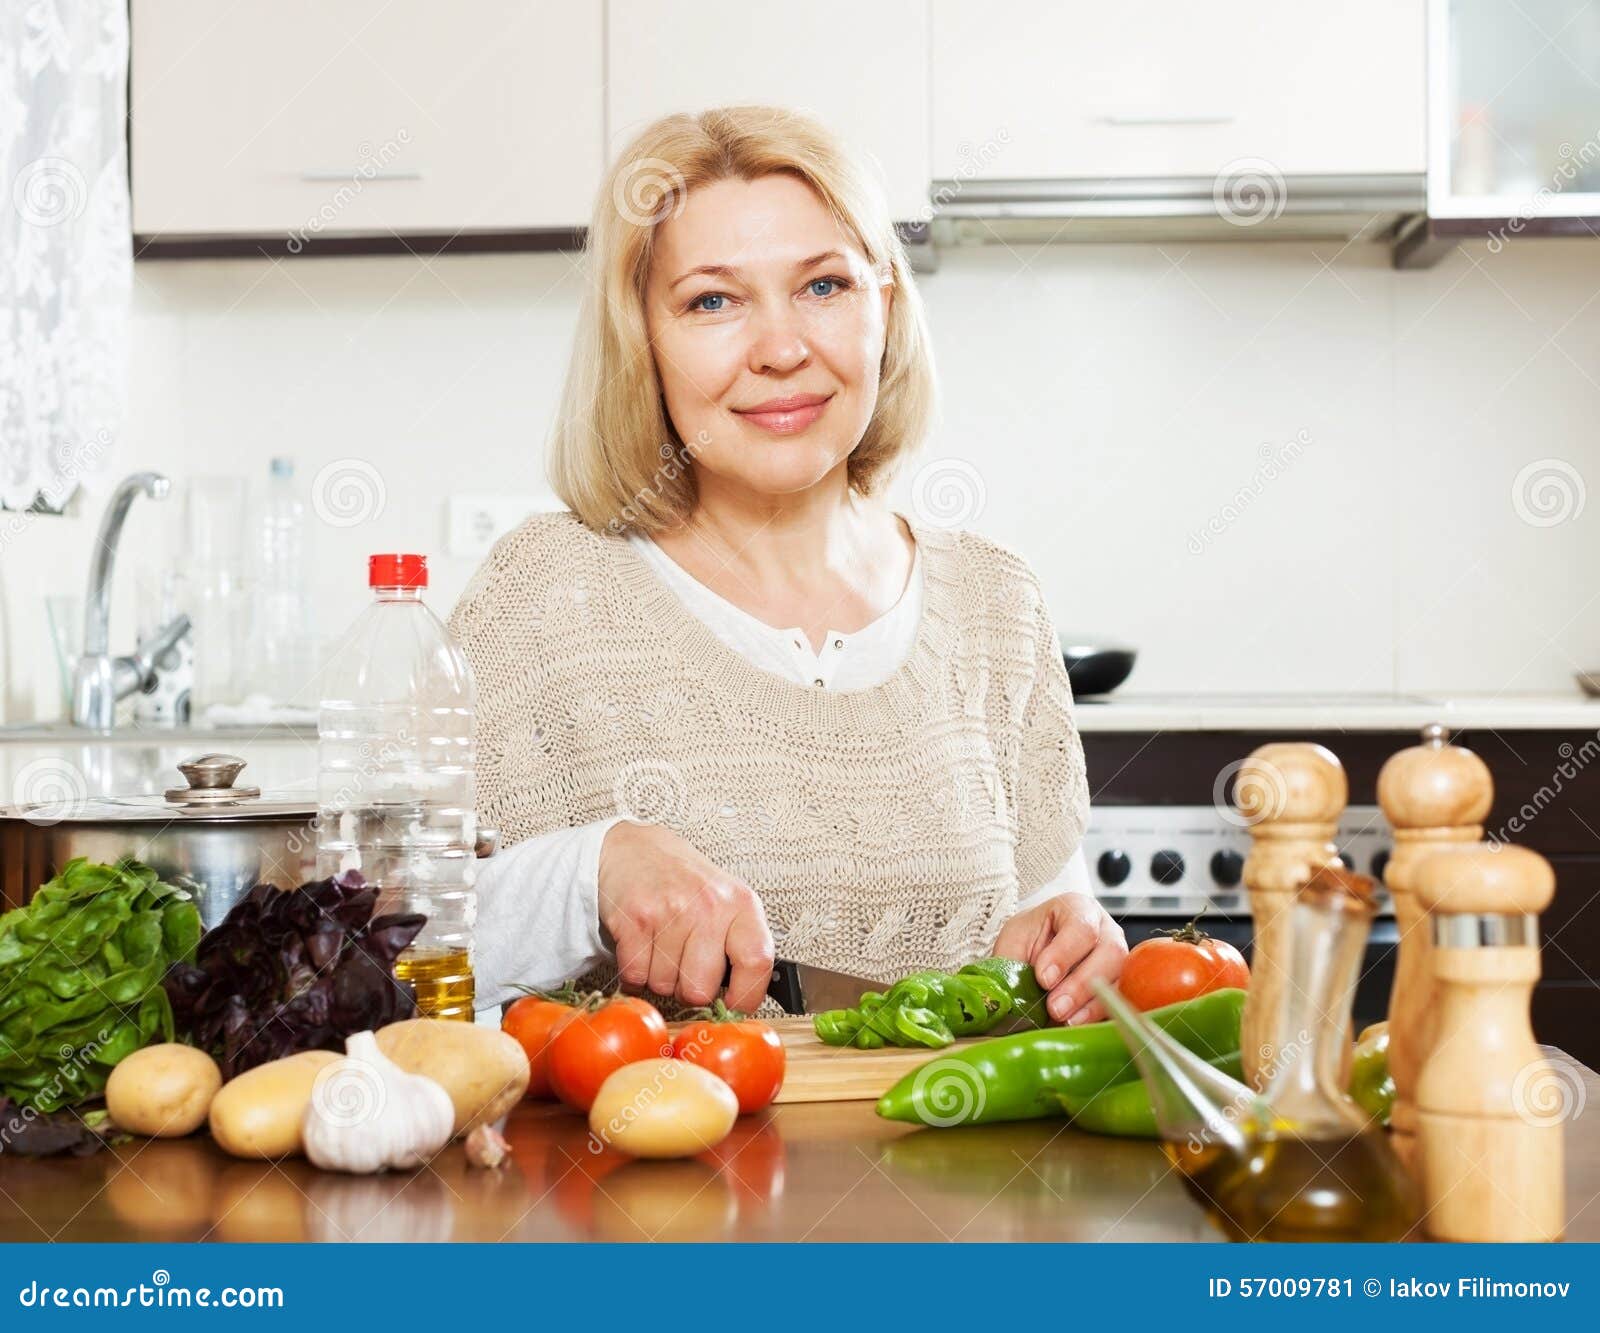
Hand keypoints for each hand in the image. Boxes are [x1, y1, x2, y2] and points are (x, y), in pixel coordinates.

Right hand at [597, 820, 774, 1011]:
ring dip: (659, 977)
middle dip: (688, 989)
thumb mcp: (726, 901)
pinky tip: (641, 947)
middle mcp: (709, 906)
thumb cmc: (683, 880)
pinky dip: (634, 971)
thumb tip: (744, 999)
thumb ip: (740, 944)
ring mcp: (672, 911)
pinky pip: (635, 974)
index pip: (757, 961)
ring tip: (661, 946)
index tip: (734, 1007)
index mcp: (741, 904)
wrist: (633, 848)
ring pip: (664, 986)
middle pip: (701, 989)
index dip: (747, 996)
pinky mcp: (636, 918)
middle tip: (683, 965)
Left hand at [991, 892, 1126, 1024]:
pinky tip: (1075, 1023)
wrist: (1037, 952)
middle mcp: (1105, 929)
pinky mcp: (1120, 983)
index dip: (1064, 954)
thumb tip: (1010, 996)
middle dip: (1080, 984)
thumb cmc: (1029, 942)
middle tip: (1054, 1007)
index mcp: (1078, 908)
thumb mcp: (1014, 944)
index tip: (1043, 978)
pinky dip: (1096, 1015)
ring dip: (1090, 1004)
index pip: (1082, 927)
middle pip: (1110, 953)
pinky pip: (1119, 1001)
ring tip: (1062, 1019)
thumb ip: (1013, 964)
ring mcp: (1118, 957)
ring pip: (1118, 978)